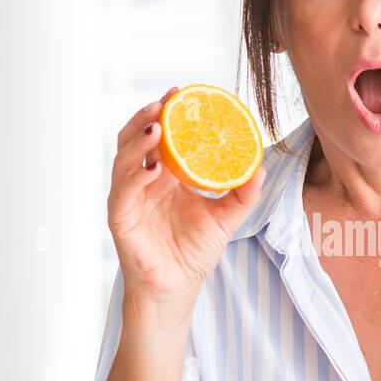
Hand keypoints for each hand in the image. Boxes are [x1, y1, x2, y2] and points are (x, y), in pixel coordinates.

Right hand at [109, 86, 265, 319]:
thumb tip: (260, 168)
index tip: (180, 92)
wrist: (178, 288)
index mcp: (163, 175)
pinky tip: (152, 168)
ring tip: (157, 125)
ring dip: (138, 140)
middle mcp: (142, 181)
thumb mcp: (225, 218)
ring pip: (123, 159)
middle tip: (166, 101)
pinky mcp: (120, 219)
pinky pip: (124, 192)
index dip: (165, 112)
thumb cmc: (193, 252)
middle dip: (147, 116)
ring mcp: (128, 198)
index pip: (158, 135)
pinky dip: (136, 177)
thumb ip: (242, 194)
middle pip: (134, 138)